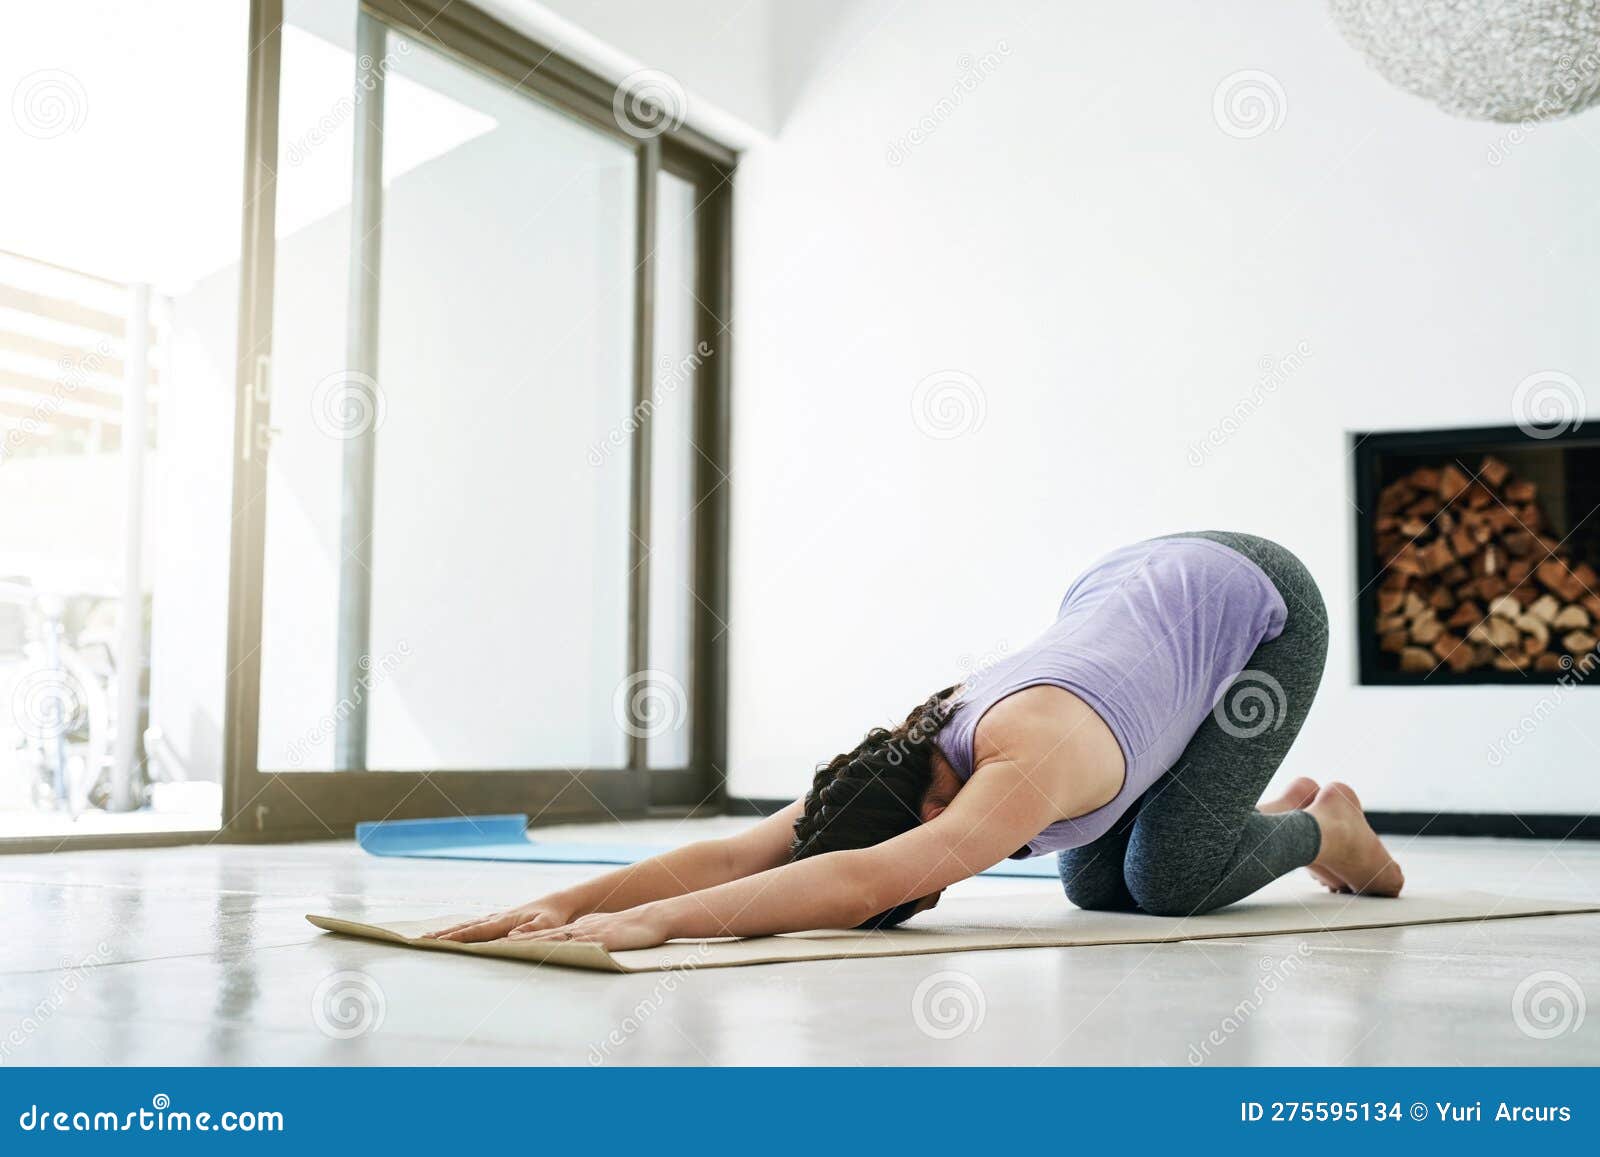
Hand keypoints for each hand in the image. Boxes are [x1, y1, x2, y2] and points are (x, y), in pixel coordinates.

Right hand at [425, 897, 575, 941]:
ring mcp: (496, 919)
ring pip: (467, 926)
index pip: (475, 931)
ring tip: (428, 938)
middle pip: (465, 927)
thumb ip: (531, 931)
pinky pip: (475, 928)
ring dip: (448, 932)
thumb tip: (510, 937)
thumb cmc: (553, 916)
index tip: (436, 941)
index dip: (455, 937)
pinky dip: (461, 931)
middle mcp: (496, 919)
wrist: (559, 903)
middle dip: (443, 935)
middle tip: (419, 940)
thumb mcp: (547, 925)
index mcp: (504, 921)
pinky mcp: (499, 922)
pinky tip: (452, 935)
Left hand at [508, 905, 673, 951]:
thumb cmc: (632, 931)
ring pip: (550, 938)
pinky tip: (539, 951)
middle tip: (493, 945)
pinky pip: (571, 944)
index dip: (522, 939)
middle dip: (514, 941)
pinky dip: (553, 947)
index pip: (543, 935)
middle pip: (540, 936)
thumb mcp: (606, 935)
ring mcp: (585, 934)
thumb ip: (591, 940)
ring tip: (503, 946)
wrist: (651, 919)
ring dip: (527, 943)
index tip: (499, 945)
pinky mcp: (596, 940)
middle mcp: (576, 930)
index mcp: (577, 930)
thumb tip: (582, 947)